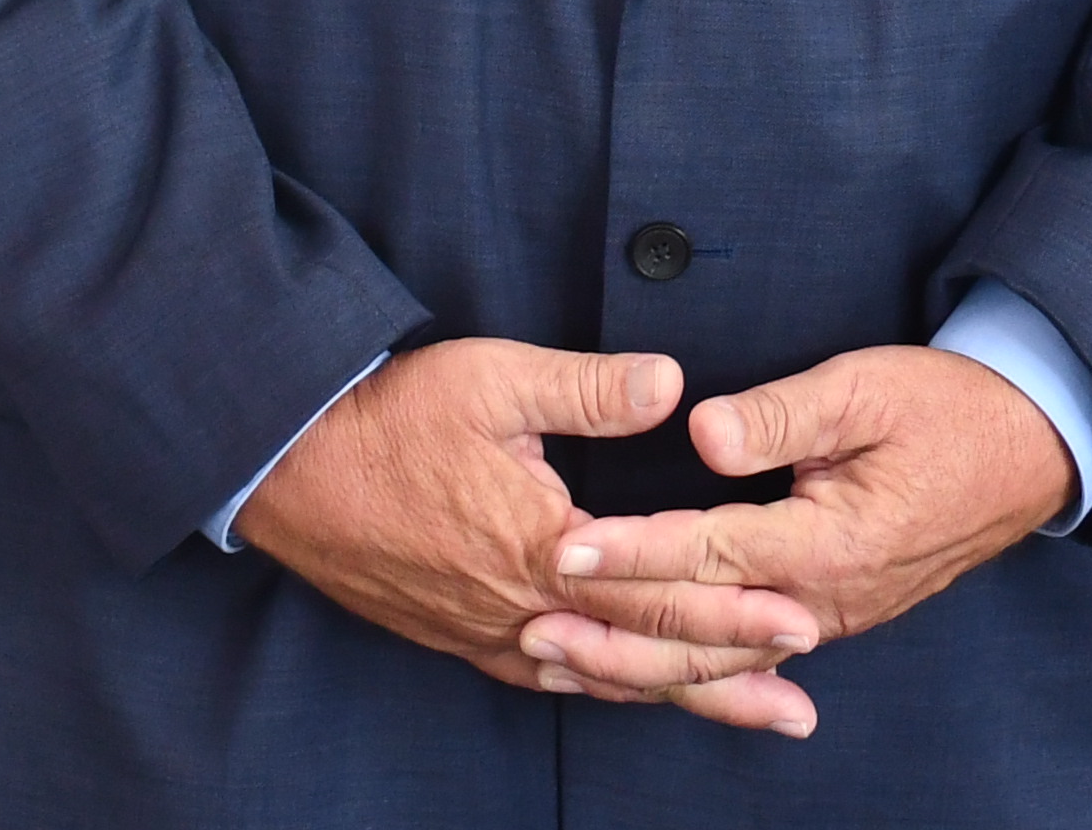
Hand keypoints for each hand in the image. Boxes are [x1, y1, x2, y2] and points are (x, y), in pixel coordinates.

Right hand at [234, 338, 821, 730]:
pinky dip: (610, 690)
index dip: (733, 609)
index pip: (658, 591)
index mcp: (541, 548)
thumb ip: (590, 387)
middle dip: (727, 673)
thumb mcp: (496, 380)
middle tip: (801, 699)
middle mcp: (520, 609)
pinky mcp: (463, 636)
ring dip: (681, 695)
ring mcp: (489, 632)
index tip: (801, 620)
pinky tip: (641, 696)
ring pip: (604, 678)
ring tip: (750, 711)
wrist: (291, 468)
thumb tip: (674, 385)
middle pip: (642, 656)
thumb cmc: (393, 416)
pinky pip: (553, 678)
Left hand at [524, 343, 1074, 716]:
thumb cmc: (948, 408)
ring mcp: (834, 617)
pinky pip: (752, 655)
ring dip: (640, 660)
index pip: (706, 552)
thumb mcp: (865, 387)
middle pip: (701, 631)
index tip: (562, 544)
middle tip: (535, 624)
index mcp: (828, 542)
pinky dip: (693, 667)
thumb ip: (779, 414)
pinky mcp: (837, 614)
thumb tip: (699, 433)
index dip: (629, 551)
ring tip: (566, 655)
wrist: (1029, 451)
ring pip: (722, 657)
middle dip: (614, 630)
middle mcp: (826, 600)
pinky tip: (649, 672)